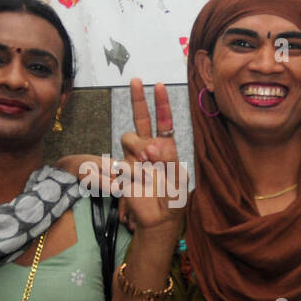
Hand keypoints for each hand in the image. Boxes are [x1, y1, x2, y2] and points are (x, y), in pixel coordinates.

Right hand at [113, 79, 186, 234]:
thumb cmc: (173, 201)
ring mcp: (134, 157)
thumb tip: (154, 146)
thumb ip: (169, 161)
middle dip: (139, 99)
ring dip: (139, 144)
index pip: (164, 121)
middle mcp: (149, 148)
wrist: (158, 220)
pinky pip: (122, 159)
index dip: (161, 103)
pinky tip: (139, 178)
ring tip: (148, 160)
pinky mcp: (122, 169)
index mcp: (166, 147)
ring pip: (129, 136)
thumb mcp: (178, 181)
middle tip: (135, 80)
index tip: (158, 85)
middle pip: (142, 118)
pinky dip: (130, 166)